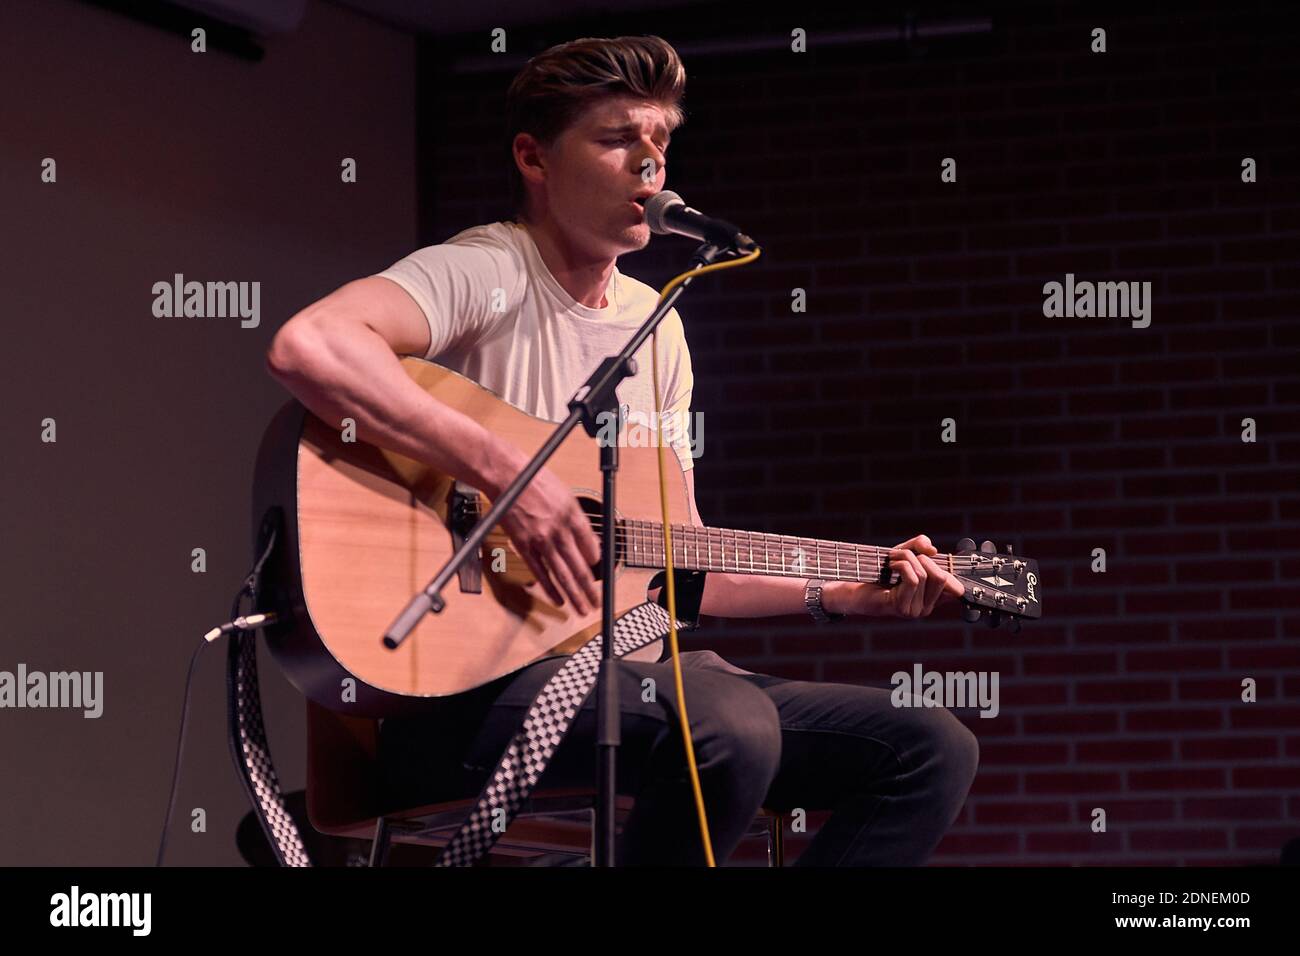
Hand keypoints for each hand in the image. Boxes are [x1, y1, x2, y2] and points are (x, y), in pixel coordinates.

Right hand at [492, 466, 601, 614]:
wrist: (508, 477)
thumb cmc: (536, 482)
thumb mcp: (567, 496)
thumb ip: (578, 520)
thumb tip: (589, 541)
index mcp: (573, 515)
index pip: (592, 547)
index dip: (598, 564)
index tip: (601, 573)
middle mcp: (559, 529)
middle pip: (580, 566)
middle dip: (590, 589)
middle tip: (597, 602)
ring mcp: (541, 540)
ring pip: (562, 574)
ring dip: (574, 595)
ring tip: (582, 609)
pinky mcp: (524, 545)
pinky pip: (540, 572)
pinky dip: (550, 589)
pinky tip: (559, 599)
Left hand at [841, 534, 964, 618]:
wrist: (853, 590)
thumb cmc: (880, 573)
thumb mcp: (904, 553)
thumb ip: (920, 546)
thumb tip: (932, 549)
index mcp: (932, 599)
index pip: (958, 589)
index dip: (954, 573)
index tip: (943, 560)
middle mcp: (927, 608)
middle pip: (941, 577)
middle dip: (923, 558)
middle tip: (905, 554)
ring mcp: (915, 611)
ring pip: (924, 575)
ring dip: (907, 558)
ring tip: (893, 557)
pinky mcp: (902, 608)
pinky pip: (913, 579)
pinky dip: (902, 565)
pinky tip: (891, 565)